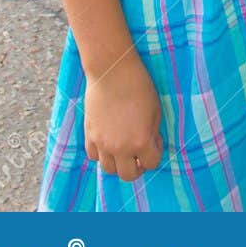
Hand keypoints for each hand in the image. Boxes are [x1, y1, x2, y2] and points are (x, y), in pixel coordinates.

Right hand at [83, 52, 164, 182]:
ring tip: (123, 149)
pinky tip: (108, 141)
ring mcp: (103, 144)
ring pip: (109, 169)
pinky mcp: (89, 135)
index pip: (151, 163)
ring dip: (118, 163)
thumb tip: (149, 145)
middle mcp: (121, 148)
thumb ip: (152, 133)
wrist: (113, 71)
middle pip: (128, 175)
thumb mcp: (155, 111)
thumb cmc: (139, 87)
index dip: (155, 153)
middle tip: (139, 154)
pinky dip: (101, 153)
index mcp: (141, 142)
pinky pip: (94, 156)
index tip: (154, 142)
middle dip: (136, 167)